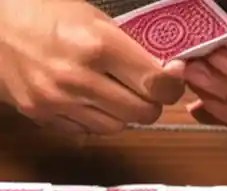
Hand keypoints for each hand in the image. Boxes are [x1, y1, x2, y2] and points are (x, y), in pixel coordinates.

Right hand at [0, 0, 184, 133]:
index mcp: (97, 45)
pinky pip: (88, 131)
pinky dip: (96, 119)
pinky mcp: (41, 115)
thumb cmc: (40, 10)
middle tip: (146, 88)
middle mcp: (78, 77)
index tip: (172, 77)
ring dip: (124, 114)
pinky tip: (88, 98)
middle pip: (144, 113)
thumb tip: (169, 70)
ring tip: (113, 91)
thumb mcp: (91, 16)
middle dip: (152, 102)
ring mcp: (58, 100)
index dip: (172, 85)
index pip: (158, 84)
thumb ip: (131, 46)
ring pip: (119, 127)